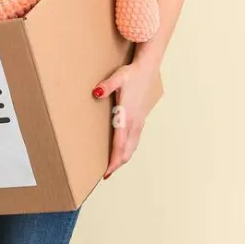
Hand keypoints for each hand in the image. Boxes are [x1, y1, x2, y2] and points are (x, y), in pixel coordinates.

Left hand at [93, 58, 160, 179]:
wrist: (148, 69)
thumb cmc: (132, 74)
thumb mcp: (118, 78)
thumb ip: (106, 86)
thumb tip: (96, 92)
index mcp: (127, 117)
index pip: (120, 145)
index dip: (114, 161)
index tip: (107, 173)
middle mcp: (135, 123)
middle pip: (127, 151)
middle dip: (117, 164)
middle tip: (106, 174)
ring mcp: (139, 122)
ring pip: (132, 147)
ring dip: (123, 158)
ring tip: (113, 165)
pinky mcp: (140, 119)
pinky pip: (135, 140)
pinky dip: (128, 149)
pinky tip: (123, 149)